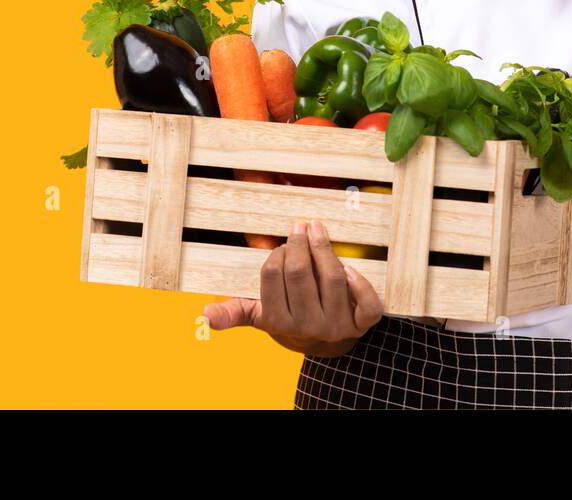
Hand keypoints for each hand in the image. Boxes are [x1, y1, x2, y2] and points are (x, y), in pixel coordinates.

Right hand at [202, 219, 382, 356]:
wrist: (324, 344)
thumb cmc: (291, 317)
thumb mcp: (262, 315)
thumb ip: (235, 313)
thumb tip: (204, 316)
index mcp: (279, 321)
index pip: (273, 275)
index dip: (277, 253)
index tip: (281, 245)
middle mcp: (308, 327)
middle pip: (300, 274)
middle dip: (299, 244)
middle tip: (300, 227)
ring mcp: (337, 327)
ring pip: (333, 280)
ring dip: (325, 250)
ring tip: (318, 230)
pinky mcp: (362, 325)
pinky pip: (367, 303)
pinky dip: (361, 283)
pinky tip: (350, 267)